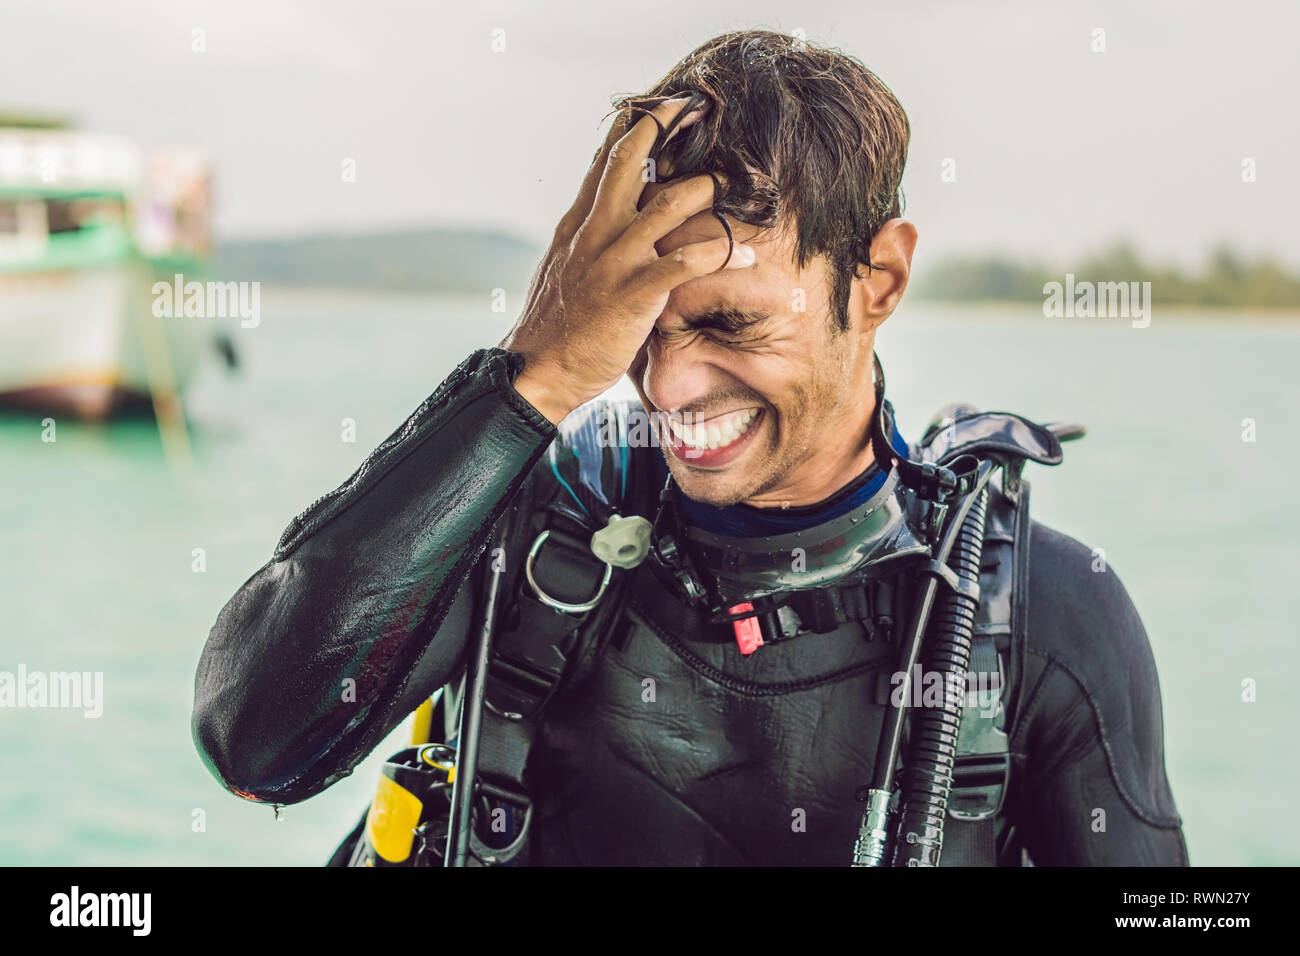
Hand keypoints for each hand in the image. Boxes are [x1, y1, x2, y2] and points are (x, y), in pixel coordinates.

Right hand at [500, 96, 755, 423]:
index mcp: (578, 224)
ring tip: (736, 186)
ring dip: (708, 190)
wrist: (538, 370)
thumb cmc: (555, 328)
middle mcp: (594, 231)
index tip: (661, 103)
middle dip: (666, 128)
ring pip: (669, 205)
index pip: (604, 160)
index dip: (634, 126)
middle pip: (631, 160)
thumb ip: (585, 241)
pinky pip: (688, 262)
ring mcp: (614, 259)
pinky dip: (723, 254)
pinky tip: (749, 256)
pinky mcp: (635, 292)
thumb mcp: (563, 270)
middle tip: (700, 110)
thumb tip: (601, 220)